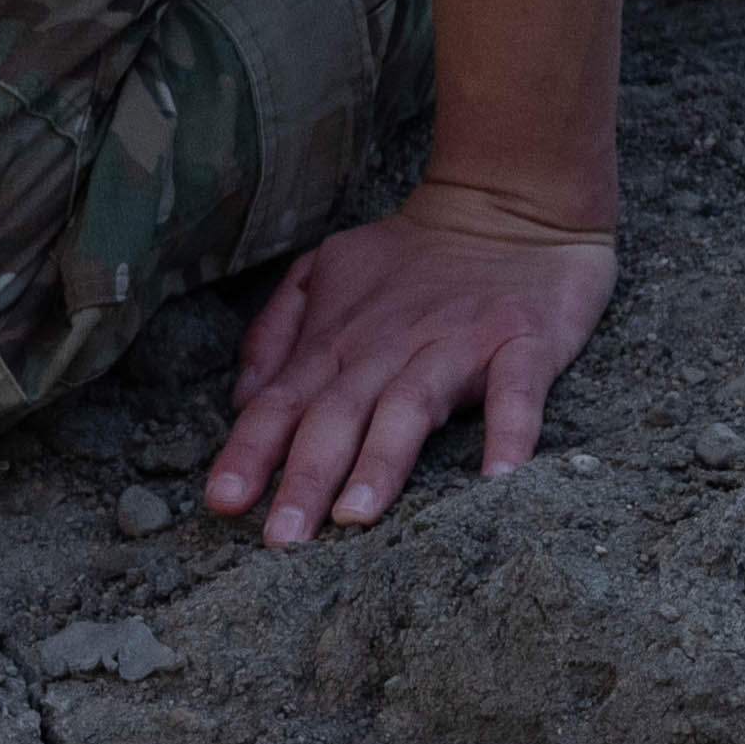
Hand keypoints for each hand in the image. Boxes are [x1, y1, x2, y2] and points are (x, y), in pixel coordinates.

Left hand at [201, 180, 619, 547]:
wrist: (509, 203)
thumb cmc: (413, 259)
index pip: (280, 402)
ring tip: (356, 516)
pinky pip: (516, 393)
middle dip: (303, 476)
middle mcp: (388, 346)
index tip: (222, 504)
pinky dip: (510, 434)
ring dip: (381, 462)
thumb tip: (242, 399)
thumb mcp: (325, 274)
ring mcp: (456, 344)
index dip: (250, 451)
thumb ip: (279, 334)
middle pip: (336, 415)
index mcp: (338, 339)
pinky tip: (500, 480)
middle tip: (279, 540)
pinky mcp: (523, 342)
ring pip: (409, 408)